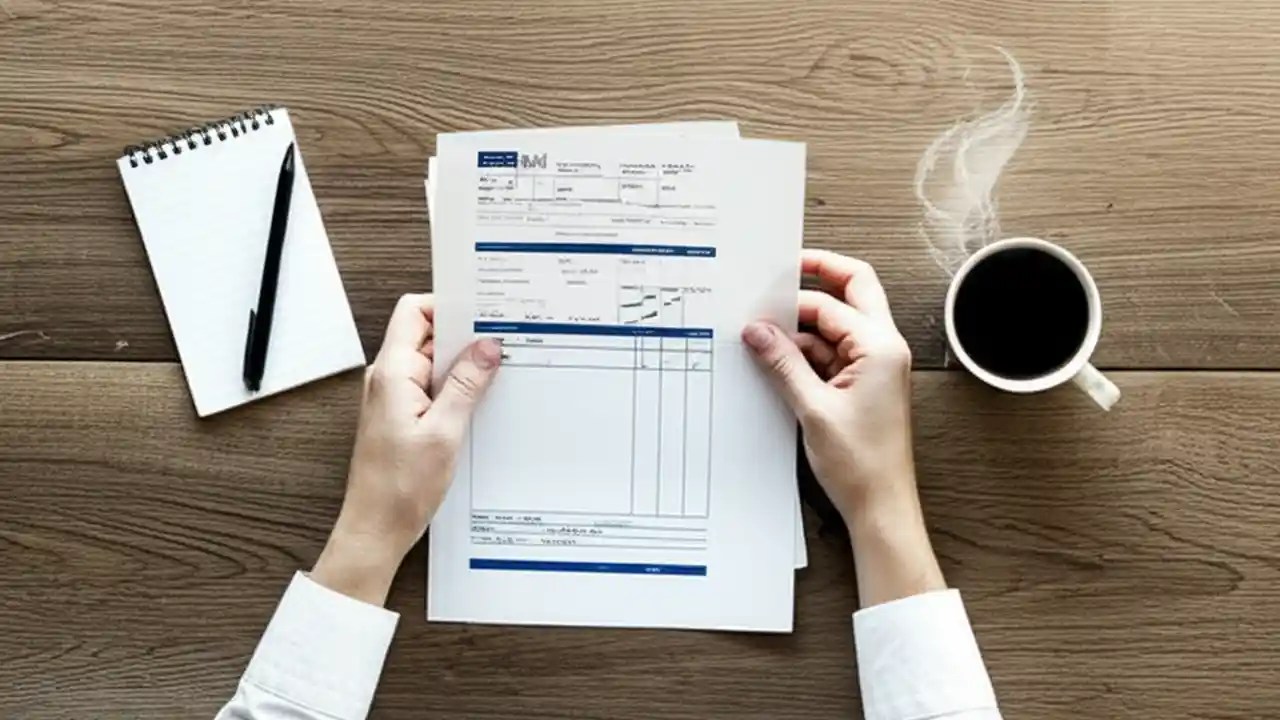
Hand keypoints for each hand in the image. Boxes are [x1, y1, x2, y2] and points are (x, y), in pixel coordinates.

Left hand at [312, 294, 501, 604]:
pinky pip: (433, 386)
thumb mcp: (444, 432)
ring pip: (434, 361)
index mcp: (392, 373)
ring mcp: (395, 396)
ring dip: (464, 365)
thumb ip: (467, 384)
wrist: (375, 530)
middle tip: (502, 343)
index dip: (449, 305)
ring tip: (496, 375)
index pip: (416, 312)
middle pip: (428, 334)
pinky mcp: (404, 415)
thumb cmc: (399, 489)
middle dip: (465, 336)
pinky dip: (457, 388)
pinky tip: (480, 401)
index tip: (483, 311)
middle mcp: (389, 378)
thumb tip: (488, 347)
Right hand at [742, 250, 943, 605]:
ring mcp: (874, 365)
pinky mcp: (862, 383)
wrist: (880, 505)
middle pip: (851, 292)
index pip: (832, 304)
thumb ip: (783, 363)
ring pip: (836, 325)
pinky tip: (777, 363)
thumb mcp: (813, 408)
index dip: (793, 303)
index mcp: (881, 348)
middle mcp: (883, 349)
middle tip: (778, 277)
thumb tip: (757, 331)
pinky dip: (805, 354)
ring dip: (802, 329)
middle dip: (816, 280)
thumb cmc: (862, 464)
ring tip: (763, 339)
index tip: (759, 306)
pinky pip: (831, 353)